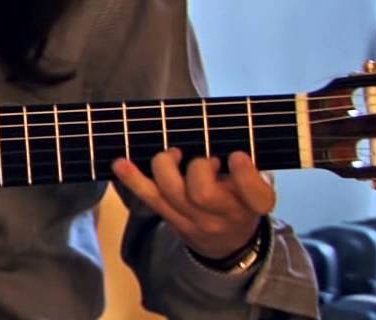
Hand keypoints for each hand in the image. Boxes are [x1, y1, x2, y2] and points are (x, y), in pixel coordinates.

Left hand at [112, 149, 273, 259]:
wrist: (230, 244)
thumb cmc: (242, 199)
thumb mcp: (256, 185)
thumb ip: (247, 165)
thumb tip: (220, 130)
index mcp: (254, 204)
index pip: (254, 193)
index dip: (244, 174)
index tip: (236, 155)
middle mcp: (225, 215)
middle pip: (202, 193)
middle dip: (198, 166)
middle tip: (203, 158)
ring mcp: (195, 221)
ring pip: (170, 192)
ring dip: (165, 164)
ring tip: (173, 155)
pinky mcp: (172, 219)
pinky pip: (149, 198)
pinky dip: (132, 178)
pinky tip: (120, 163)